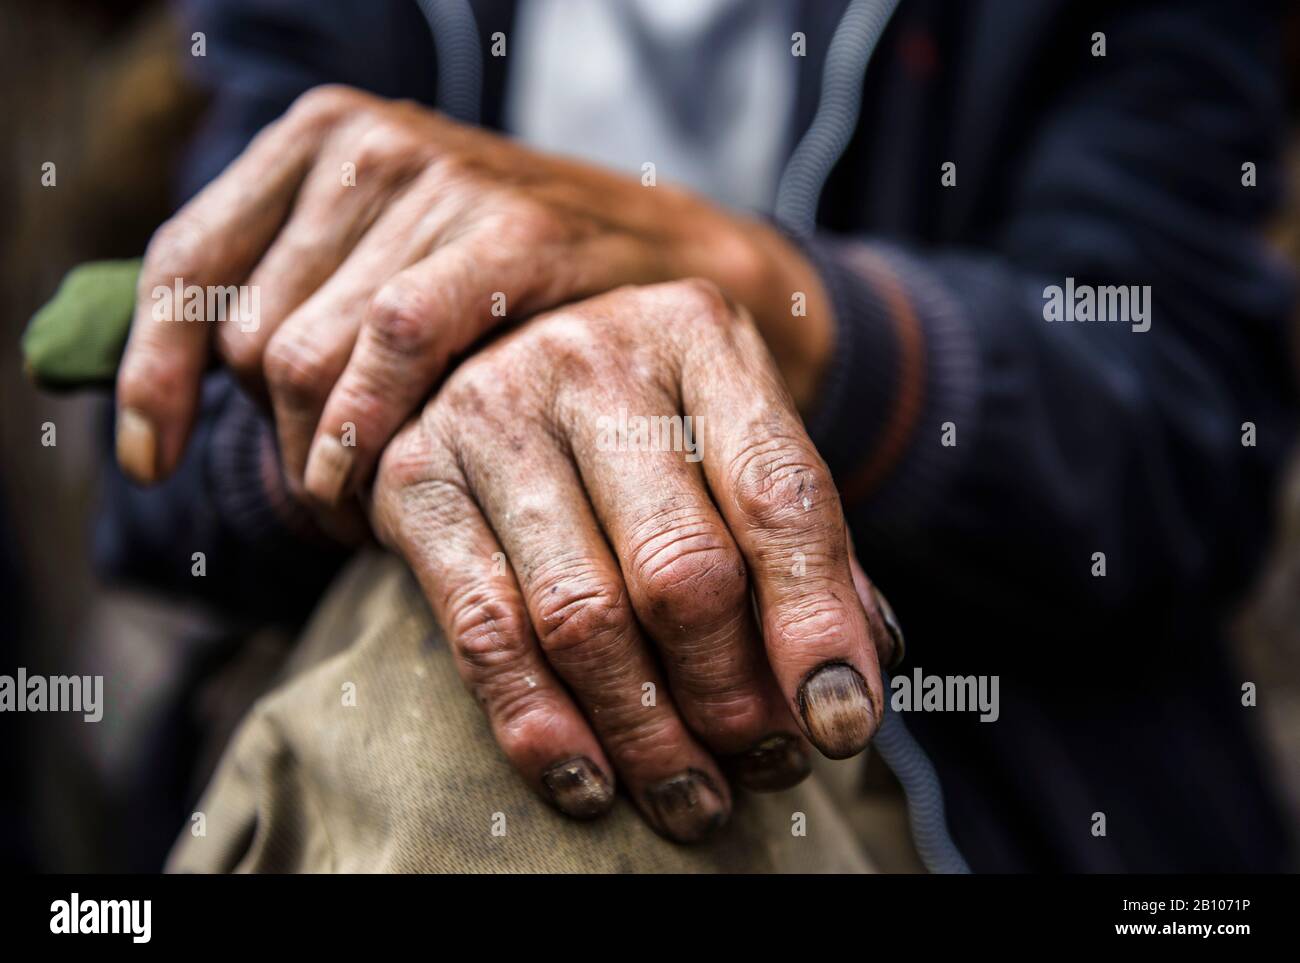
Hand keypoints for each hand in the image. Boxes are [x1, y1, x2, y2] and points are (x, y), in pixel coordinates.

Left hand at [114, 84, 833, 507]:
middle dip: (280, 443)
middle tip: (336, 502)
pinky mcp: (511, 230)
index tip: (155, 457)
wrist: (687, 269)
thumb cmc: (530, 295)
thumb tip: (170, 414)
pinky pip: (392, 341)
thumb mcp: (400, 275)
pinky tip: (381, 489)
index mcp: (320, 142)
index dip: (155, 374)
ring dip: (321, 460)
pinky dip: (367, 429)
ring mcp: (439, 180)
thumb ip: (305, 312)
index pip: (187, 264)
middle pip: (250, 333)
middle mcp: (367, 146)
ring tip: (368, 510)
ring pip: (303, 354)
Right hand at [367, 280, 896, 841]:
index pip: (778, 493)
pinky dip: (541, 725)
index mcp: (700, 336)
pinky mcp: (414, 475)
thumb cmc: (651, 416)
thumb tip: (843, 691)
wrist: (499, 339)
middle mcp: (593, 359)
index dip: (816, 620)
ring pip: (582, 615)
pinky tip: (589, 784)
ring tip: (692, 800)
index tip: (840, 722)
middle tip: (761, 763)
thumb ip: (800, 549)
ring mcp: (492, 411)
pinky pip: (482, 629)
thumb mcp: (737, 442)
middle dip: (731, 695)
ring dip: (647, 735)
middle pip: (681, 567)